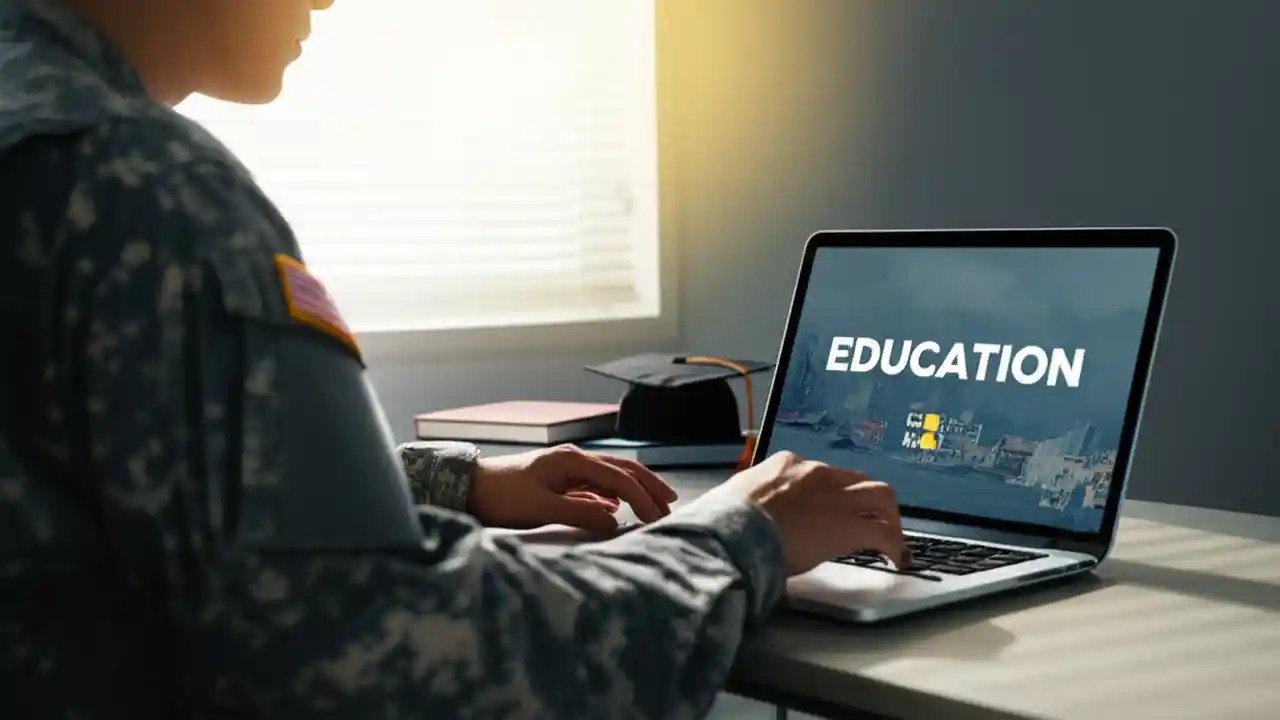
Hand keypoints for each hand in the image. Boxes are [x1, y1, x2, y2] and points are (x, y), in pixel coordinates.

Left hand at [469, 445, 678, 533]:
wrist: (469, 489)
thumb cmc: (502, 497)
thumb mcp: (541, 508)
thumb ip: (579, 513)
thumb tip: (616, 521)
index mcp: (572, 461)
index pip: (619, 477)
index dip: (642, 497)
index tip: (658, 518)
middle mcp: (573, 460)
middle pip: (621, 469)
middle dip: (648, 486)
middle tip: (671, 505)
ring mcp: (567, 469)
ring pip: (611, 476)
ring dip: (635, 489)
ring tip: (655, 505)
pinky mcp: (559, 481)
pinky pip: (596, 486)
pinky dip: (614, 495)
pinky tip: (619, 507)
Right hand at [711, 450, 905, 575]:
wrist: (734, 532)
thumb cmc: (723, 520)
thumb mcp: (732, 497)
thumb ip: (747, 500)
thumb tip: (737, 511)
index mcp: (786, 465)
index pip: (819, 474)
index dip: (829, 493)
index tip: (829, 509)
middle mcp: (816, 473)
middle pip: (856, 480)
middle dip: (864, 500)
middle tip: (867, 520)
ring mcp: (836, 497)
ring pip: (880, 496)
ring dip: (888, 516)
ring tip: (889, 538)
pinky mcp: (849, 525)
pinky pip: (884, 532)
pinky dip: (894, 546)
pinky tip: (895, 560)